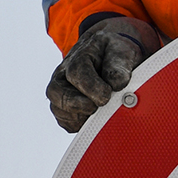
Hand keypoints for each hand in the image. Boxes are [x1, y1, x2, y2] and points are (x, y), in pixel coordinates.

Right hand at [46, 17, 161, 132]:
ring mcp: (62, 91)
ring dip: (80, 117)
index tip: (108, 95)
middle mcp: (63, 74)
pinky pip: (66, 122)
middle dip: (78, 105)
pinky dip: (81, 125)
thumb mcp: (122, 51)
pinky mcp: (66, 107)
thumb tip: (115, 83)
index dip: (91, 87)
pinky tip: (96, 120)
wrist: (113, 56)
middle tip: (97, 107)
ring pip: (59, 110)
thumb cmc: (116, 54)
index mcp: (78, 56)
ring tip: (100, 113)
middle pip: (56, 92)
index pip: (76, 72)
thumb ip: (118, 65)